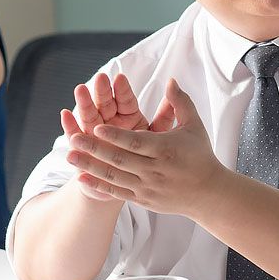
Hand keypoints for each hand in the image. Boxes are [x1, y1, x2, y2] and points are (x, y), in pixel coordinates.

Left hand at [64, 79, 225, 216]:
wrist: (208, 193)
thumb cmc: (200, 155)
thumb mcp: (194, 125)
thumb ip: (180, 102)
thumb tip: (170, 80)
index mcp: (166, 149)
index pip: (136, 142)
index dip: (115, 136)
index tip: (96, 127)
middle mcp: (155, 170)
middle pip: (120, 159)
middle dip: (94, 149)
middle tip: (73, 138)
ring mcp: (147, 187)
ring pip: (114, 177)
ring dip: (90, 166)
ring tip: (70, 155)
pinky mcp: (143, 199)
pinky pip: (117, 192)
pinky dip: (99, 185)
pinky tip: (82, 177)